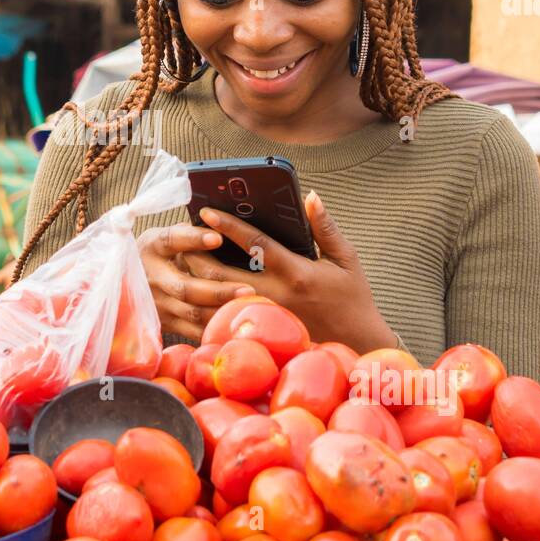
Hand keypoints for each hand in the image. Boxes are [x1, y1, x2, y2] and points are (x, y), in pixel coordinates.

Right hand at [137, 224, 256, 340]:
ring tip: (246, 308)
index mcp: (153, 247)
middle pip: (185, 288)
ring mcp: (157, 302)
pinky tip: (234, 323)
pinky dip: (214, 328)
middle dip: (219, 291)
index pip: (172, 240)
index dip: (193, 239)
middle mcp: (151, 276)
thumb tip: (217, 222)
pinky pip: (192, 329)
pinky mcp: (164, 322)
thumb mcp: (164, 237)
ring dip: (221, 311)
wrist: (124, 281)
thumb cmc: (158, 253)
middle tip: (248, 289)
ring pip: (192, 312)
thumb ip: (186, 233)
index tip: (218, 238)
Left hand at [184, 191, 399, 352]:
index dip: (227, 226)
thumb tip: (310, 196)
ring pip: (216, 299)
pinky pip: (224, 318)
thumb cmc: (352, 298)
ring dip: (197, 279)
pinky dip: (206, 304)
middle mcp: (275, 295)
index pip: (254, 243)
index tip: (206, 211)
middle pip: (222, 274)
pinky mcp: (260, 332)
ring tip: (183, 260)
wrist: (357, 343)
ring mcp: (264, 317)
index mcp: (296, 272)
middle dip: (197, 254)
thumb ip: (326, 227)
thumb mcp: (346, 259)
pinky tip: (196, 291)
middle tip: (182, 238)